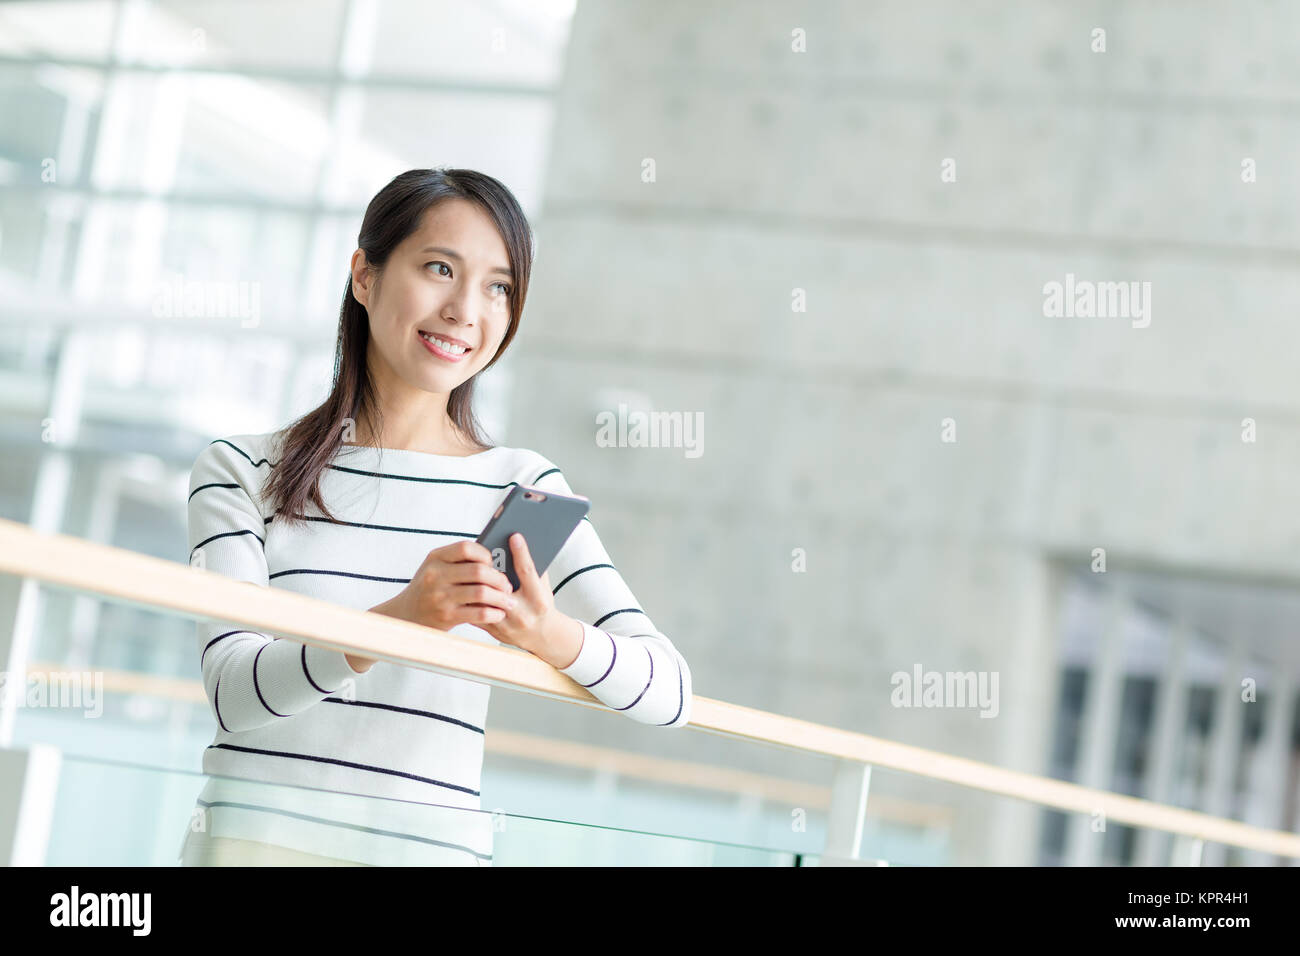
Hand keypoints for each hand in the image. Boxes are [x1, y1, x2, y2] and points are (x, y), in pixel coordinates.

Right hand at [379, 539, 513, 635]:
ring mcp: (440, 596)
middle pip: (479, 571)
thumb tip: (496, 559)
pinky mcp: (446, 616)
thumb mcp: (435, 568)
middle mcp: (435, 575)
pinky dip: (494, 613)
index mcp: (435, 558)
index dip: (485, 555)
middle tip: (508, 586)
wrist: (405, 615)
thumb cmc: (428, 588)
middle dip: (499, 579)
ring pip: (481, 592)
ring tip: (508, 601)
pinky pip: (478, 613)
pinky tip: (498, 613)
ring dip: (500, 598)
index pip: (466, 548)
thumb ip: (459, 561)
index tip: (492, 564)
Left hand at [478, 533, 564, 656]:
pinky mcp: (495, 630)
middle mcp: (523, 613)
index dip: (521, 553)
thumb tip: (521, 545)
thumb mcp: (544, 587)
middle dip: (490, 568)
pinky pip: (476, 612)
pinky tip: (464, 585)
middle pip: (501, 587)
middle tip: (481, 551)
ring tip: (468, 565)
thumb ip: (534, 570)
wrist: (542, 636)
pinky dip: (469, 598)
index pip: (528, 572)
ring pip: (485, 600)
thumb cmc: (542, 605)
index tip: (514, 536)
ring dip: (476, 583)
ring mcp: (508, 624)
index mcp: (539, 599)